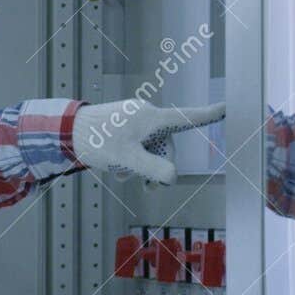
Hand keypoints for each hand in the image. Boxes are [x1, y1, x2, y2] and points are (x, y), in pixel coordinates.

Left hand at [72, 100, 224, 184]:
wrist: (65, 131)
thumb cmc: (96, 141)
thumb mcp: (127, 159)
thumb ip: (154, 169)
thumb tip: (174, 177)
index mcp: (152, 117)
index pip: (187, 117)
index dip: (210, 115)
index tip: (228, 107)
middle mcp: (147, 115)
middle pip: (167, 146)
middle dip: (158, 167)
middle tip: (144, 186)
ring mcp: (135, 119)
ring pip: (151, 148)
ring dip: (141, 166)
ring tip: (122, 174)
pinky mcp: (124, 125)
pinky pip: (138, 145)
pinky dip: (132, 159)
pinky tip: (116, 167)